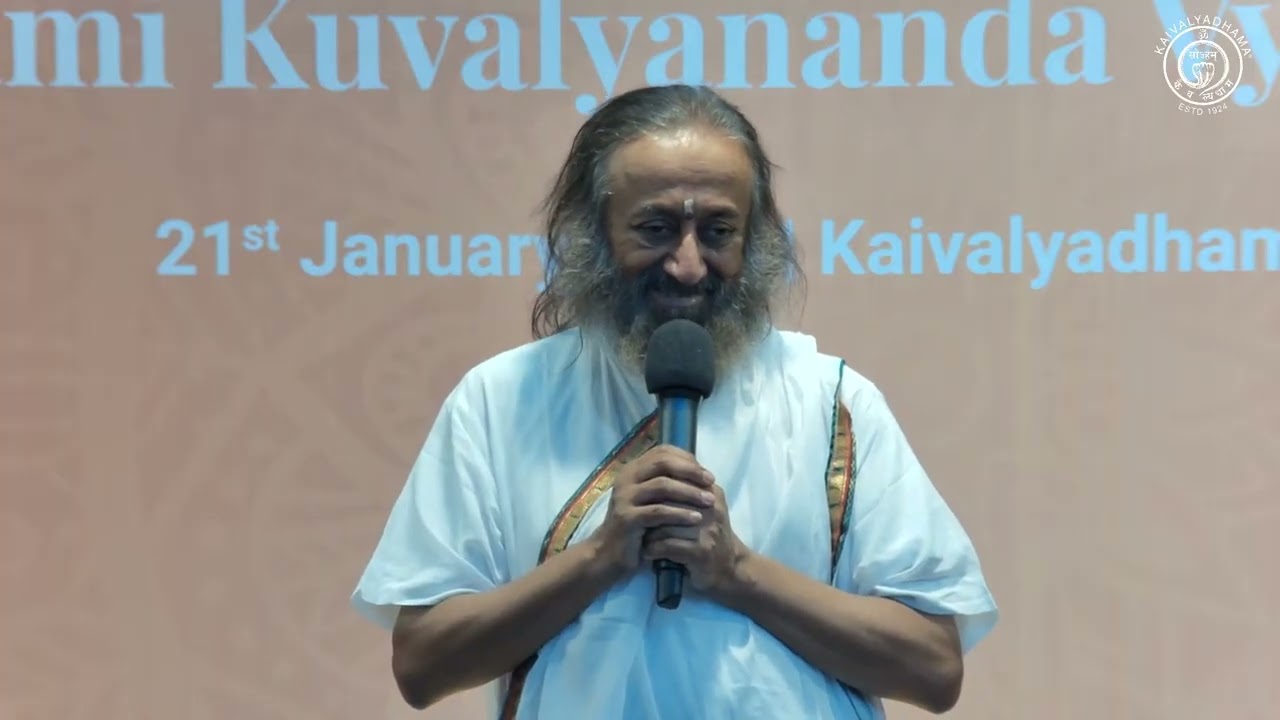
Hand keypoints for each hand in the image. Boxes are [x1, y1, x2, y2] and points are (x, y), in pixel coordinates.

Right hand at [587, 445, 717, 576]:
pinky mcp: (626, 518)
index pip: (662, 452)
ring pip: (662, 485)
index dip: (687, 460)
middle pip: (663, 463)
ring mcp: (624, 497)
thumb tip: (700, 472)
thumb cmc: (638, 525)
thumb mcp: (652, 500)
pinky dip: (680, 513)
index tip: (708, 475)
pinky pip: (658, 511)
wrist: (611, 554)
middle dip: (691, 472)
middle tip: (711, 483)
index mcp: (633, 469)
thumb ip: (669, 484)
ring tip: (710, 502)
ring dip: (690, 492)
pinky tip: (696, 518)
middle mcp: (626, 478)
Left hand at [642, 482, 748, 596]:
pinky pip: (667, 546)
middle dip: (648, 509)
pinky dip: (652, 549)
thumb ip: (688, 489)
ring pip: (665, 524)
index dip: (655, 489)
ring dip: (648, 531)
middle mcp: (711, 508)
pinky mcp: (701, 552)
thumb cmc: (710, 534)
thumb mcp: (706, 507)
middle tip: (635, 516)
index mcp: (711, 492)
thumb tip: (658, 470)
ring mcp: (707, 530)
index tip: (642, 499)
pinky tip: (646, 552)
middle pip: (668, 500)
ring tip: (639, 535)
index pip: (677, 479)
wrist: (730, 568)